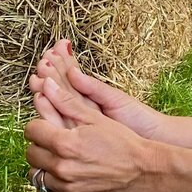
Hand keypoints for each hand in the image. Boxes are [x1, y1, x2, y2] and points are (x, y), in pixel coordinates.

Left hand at [24, 76, 160, 191]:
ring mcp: (66, 188)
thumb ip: (66, 102)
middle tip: (53, 143)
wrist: (145, 171)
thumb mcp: (96, 118)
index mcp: (66, 143)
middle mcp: (62, 167)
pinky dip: (46, 188)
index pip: (32, 130)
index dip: (38, 126)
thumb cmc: (123, 142)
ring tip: (58, 160)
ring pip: (35, 175)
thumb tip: (46, 85)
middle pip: (31, 153)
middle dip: (39, 145)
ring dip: (43, 166)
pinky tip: (58, 179)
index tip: (47, 127)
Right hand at [30, 40, 168, 139]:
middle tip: (41, 62)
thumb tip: (72, 71)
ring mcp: (81, 126)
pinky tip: (41, 96)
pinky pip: (64, 121)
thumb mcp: (116, 98)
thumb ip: (94, 87)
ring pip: (58, 105)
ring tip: (37, 75)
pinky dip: (52, 108)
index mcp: (91, 101)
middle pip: (61, 92)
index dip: (60, 66)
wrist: (154, 140)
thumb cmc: (140, 119)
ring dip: (47, 89)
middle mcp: (83, 113)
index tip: (50, 51)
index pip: (71, 81)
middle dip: (50, 76)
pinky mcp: (82, 137)